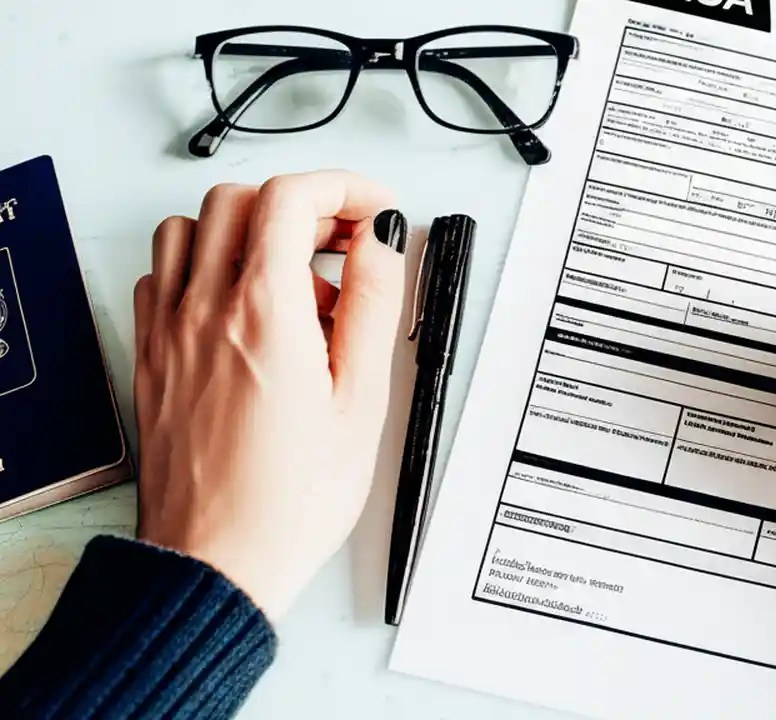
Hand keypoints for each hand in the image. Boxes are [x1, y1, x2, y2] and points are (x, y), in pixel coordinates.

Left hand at [133, 171, 406, 618]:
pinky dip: (206, 266)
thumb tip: (382, 245)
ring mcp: (170, 330)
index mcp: (265, 312)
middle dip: (302, 203)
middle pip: (241, 199)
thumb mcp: (363, 401)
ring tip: (294, 277)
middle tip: (344, 242)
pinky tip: (243, 306)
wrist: (216, 559)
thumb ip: (375, 307)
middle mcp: (206, 308)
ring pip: (193, 227)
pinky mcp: (152, 356)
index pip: (292, 197)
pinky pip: (164, 274)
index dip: (343, 187)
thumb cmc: (289, 500)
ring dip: (248, 230)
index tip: (374, 209)